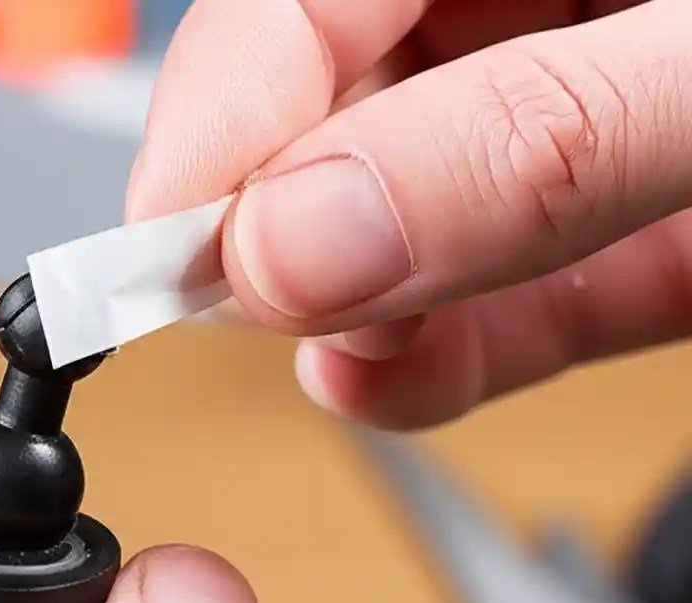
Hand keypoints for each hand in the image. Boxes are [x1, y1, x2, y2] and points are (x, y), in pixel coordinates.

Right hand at [128, 0, 691, 428]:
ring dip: (351, 314)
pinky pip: (507, 305)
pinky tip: (388, 383)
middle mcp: (533, 19)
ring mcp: (576, 133)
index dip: (214, 110)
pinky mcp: (624, 240)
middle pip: (329, 110)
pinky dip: (444, 365)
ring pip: (402, 225)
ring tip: (340, 348)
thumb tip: (302, 239)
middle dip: (279, 224)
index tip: (161, 238)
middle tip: (253, 302)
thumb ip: (526, 141)